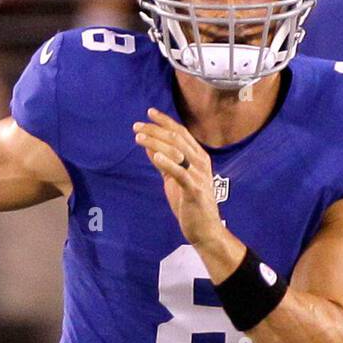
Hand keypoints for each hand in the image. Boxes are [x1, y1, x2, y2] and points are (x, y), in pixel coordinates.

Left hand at [133, 108, 224, 249]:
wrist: (205, 229)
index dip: (165, 121)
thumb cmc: (190, 204)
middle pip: (176, 138)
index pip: (181, 132)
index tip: (149, 113)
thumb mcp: (174, 179)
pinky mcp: (195, 190)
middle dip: (155, 130)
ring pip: (177, 151)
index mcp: (198, 157)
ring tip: (139, 137)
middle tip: (137, 126)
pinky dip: (168, 162)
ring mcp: (199, 175)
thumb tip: (150, 146)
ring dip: (156, 142)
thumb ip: (164, 163)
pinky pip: (181, 173)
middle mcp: (201, 162)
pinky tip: (156, 155)